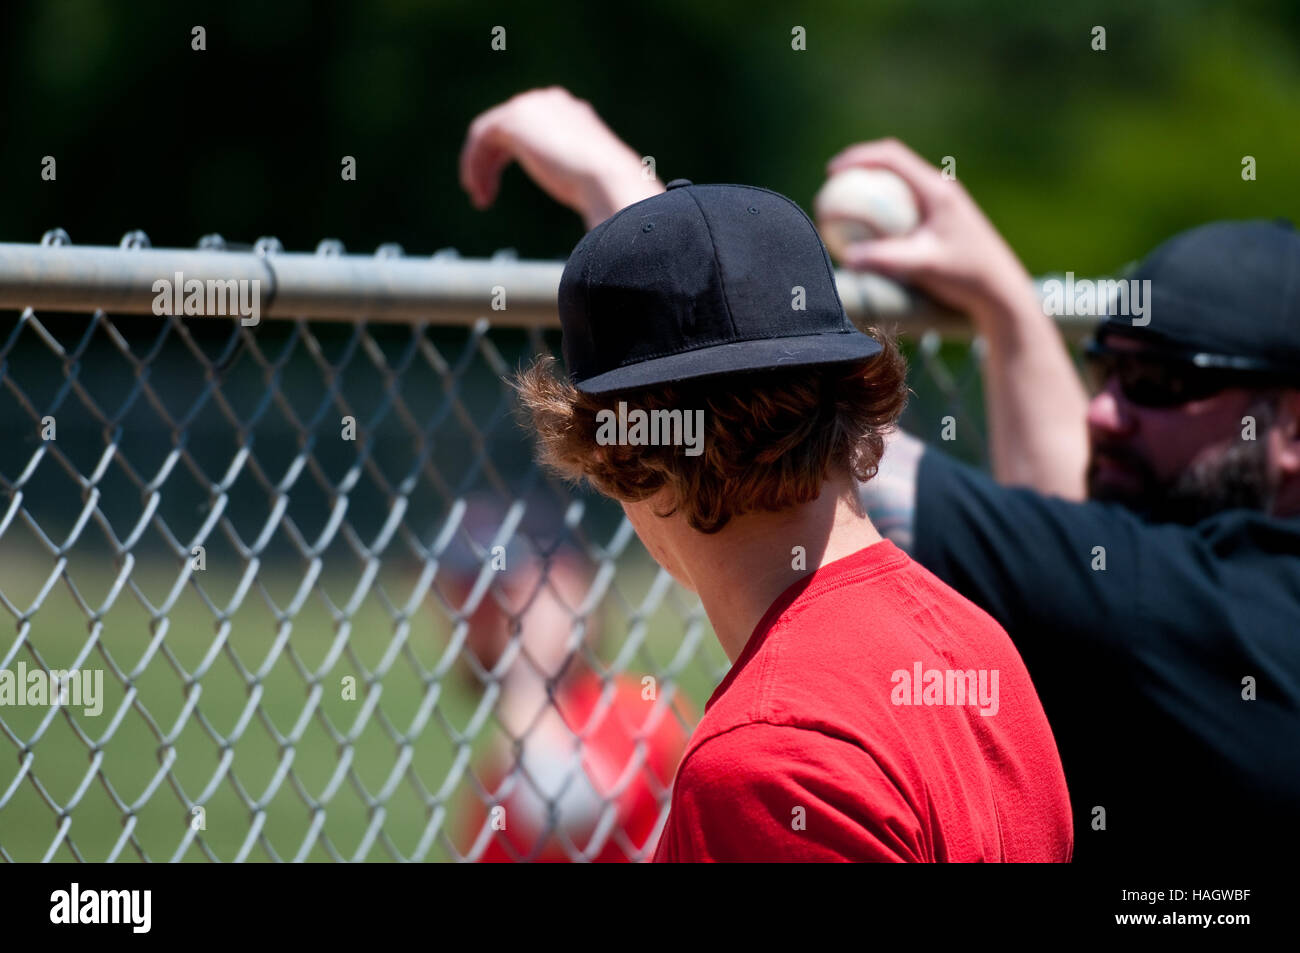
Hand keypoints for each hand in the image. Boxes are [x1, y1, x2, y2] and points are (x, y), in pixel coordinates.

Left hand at [460, 86, 664, 229]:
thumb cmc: (604, 189)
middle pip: (505, 129)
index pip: (527, 128)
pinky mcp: (513, 119)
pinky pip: (481, 137)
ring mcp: (530, 106)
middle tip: (482, 195)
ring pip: (489, 135)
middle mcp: (548, 102)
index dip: (507, 157)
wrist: (606, 179)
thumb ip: (573, 173)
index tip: (500, 187)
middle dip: (490, 163)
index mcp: (569, 112)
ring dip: (480, 168)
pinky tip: (476, 190)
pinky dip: (473, 163)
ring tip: (479, 199)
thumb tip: (578, 193)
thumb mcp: (586, 178)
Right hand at [826, 139, 1036, 326]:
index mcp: (937, 190)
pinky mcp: (943, 217)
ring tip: (846, 201)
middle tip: (833, 184)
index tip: (832, 172)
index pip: (892, 157)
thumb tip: (847, 258)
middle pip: (894, 163)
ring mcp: (943, 202)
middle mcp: (941, 189)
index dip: (859, 158)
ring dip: (873, 185)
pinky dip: (884, 205)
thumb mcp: (923, 266)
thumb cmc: (966, 276)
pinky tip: (870, 226)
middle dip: (861, 167)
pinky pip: (906, 201)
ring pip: (901, 181)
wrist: (1000, 289)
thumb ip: (885, 259)